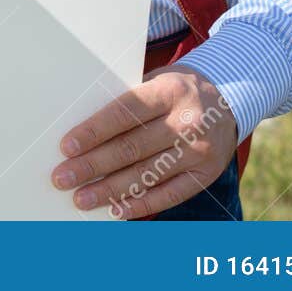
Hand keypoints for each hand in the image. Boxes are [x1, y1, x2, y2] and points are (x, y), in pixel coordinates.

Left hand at [51, 65, 238, 218]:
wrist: (228, 98)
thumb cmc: (176, 90)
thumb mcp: (156, 81)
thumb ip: (127, 101)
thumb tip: (83, 133)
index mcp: (169, 91)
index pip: (124, 112)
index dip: (93, 132)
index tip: (66, 148)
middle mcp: (187, 122)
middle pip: (131, 148)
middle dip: (92, 166)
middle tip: (63, 178)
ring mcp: (198, 151)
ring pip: (146, 174)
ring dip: (109, 190)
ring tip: (81, 198)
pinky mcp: (206, 175)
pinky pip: (169, 194)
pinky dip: (141, 204)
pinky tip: (116, 209)